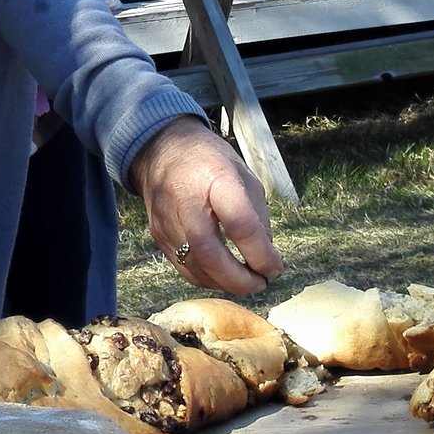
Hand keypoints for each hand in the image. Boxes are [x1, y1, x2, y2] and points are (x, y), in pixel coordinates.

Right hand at [129, 117, 283, 293]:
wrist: (161, 150)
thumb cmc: (209, 161)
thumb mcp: (243, 176)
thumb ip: (256, 216)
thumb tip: (265, 257)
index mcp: (215, 179)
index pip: (240, 225)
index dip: (261, 254)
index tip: (275, 268)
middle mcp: (185, 201)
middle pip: (211, 255)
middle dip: (240, 280)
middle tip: (261, 283)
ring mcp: (167, 221)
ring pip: (197, 268)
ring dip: (226, 283)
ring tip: (246, 282)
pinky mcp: (158, 236)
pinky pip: (184, 268)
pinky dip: (208, 278)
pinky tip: (223, 275)